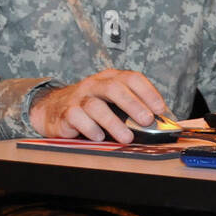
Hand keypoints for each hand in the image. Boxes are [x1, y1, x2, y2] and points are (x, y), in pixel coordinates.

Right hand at [30, 69, 167, 142]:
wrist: (53, 109)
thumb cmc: (92, 108)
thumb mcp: (113, 103)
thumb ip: (134, 109)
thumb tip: (162, 122)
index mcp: (111, 78)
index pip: (132, 78)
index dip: (148, 92)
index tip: (160, 109)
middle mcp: (95, 84)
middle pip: (114, 88)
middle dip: (133, 105)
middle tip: (146, 121)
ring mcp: (79, 97)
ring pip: (96, 105)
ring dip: (114, 123)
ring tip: (126, 137)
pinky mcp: (66, 112)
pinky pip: (78, 118)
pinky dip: (90, 129)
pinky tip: (99, 137)